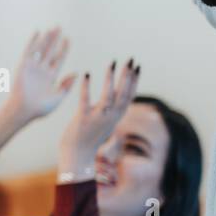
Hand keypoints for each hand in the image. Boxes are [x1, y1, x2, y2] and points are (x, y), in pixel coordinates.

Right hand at [8, 28, 75, 121]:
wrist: (24, 110)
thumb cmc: (40, 108)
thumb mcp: (58, 97)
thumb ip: (67, 85)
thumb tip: (76, 73)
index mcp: (50, 77)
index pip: (58, 59)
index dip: (63, 49)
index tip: (68, 39)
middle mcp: (42, 70)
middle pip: (50, 51)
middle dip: (55, 40)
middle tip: (59, 27)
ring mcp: (33, 67)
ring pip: (41, 49)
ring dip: (47, 38)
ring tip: (52, 28)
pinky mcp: (24, 65)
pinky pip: (29, 51)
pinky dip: (33, 41)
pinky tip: (38, 32)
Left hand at [58, 59, 140, 174]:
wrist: (78, 155)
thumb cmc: (90, 137)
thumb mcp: (106, 122)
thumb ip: (112, 109)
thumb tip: (117, 94)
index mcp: (116, 116)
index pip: (129, 96)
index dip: (134, 81)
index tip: (138, 66)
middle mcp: (110, 117)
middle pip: (123, 94)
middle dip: (128, 76)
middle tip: (131, 60)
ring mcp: (97, 118)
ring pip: (108, 97)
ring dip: (111, 79)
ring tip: (112, 63)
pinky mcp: (83, 119)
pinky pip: (85, 100)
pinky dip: (86, 87)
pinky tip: (86, 74)